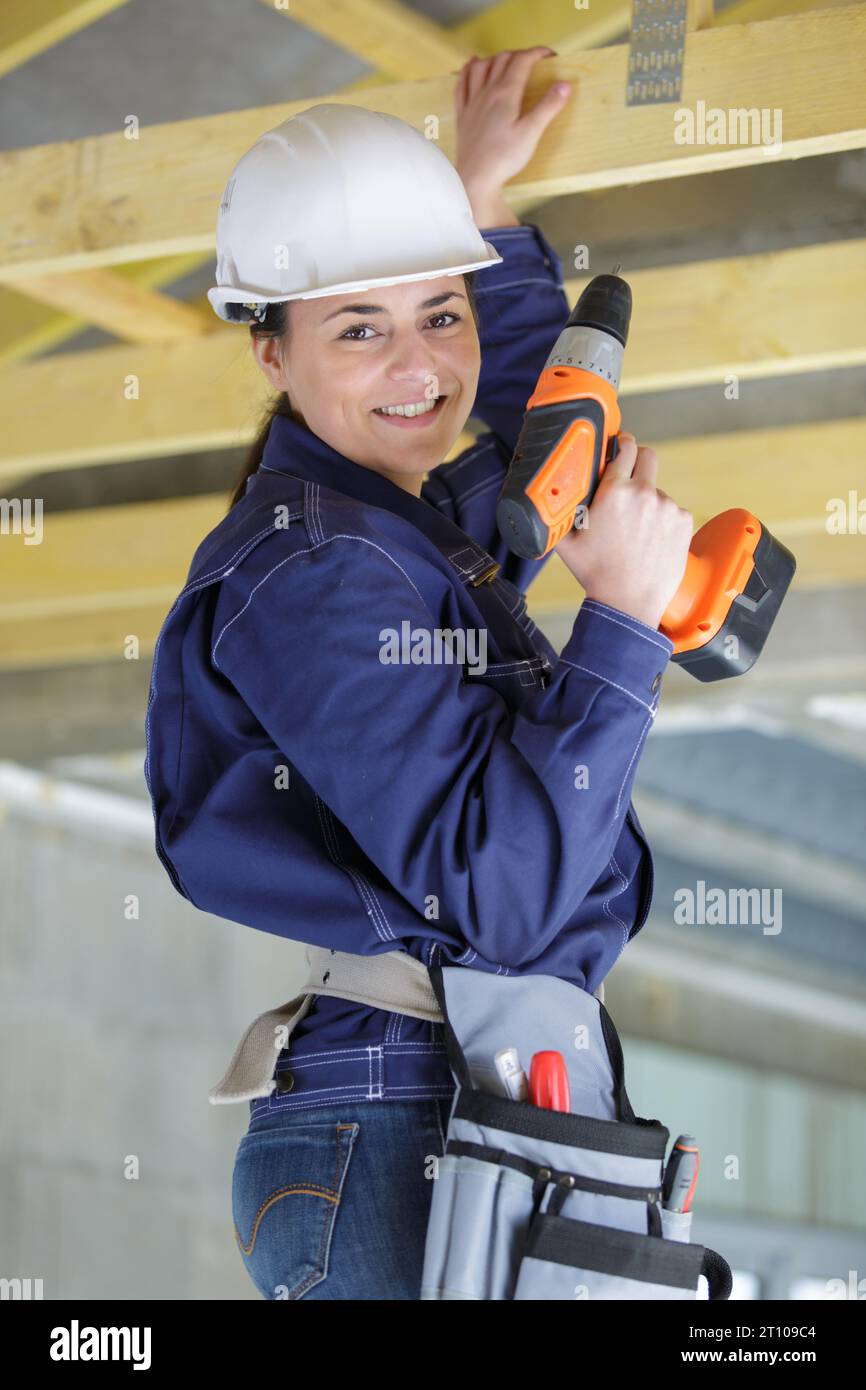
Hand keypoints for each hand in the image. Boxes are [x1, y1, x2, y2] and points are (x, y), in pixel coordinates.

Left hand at [454, 47, 571, 225]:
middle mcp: (487, 92)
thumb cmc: (505, 158)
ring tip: (506, 60)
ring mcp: (472, 103)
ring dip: (495, 58)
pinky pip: (461, 84)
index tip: (550, 55)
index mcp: (506, 94)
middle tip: (533, 62)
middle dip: (520, 54)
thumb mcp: (532, 133)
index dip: (537, 53)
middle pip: (502, 59)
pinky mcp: (462, 115)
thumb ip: (548, 107)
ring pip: (481, 67)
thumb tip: (565, 84)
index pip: (522, 61)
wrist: (476, 179)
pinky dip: (468, 69)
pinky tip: (473, 64)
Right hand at [554, 434, 693, 630]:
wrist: (628, 602)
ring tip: (635, 530)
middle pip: (648, 456)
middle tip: (630, 476)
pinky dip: (663, 521)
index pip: (624, 448)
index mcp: (614, 491)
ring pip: (658, 491)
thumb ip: (557, 513)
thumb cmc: (596, 573)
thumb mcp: (566, 541)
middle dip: (639, 460)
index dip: (622, 444)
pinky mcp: (683, 522)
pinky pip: (673, 511)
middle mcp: (644, 493)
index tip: (621, 447)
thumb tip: (544, 500)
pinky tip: (650, 540)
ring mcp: (667, 507)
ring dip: (648, 502)